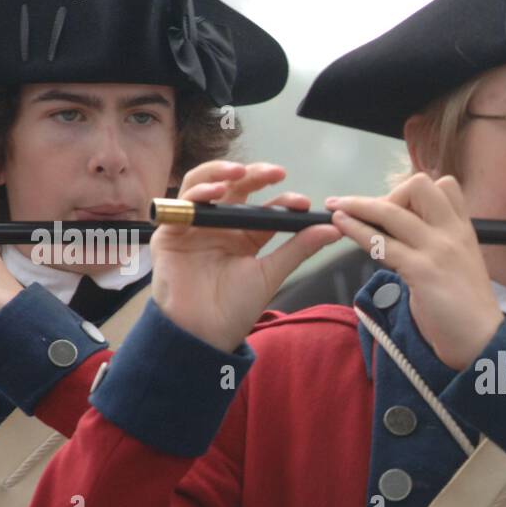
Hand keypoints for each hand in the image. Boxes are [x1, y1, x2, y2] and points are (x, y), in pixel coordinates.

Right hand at [150, 161, 341, 351]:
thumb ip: (298, 248)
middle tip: (276, 173)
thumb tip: (334, 229)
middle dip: (255, 175)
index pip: (265, 209)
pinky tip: (216, 192)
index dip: (283, 200)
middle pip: (236, 188)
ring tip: (241, 172)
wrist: (203, 334)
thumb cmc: (235, 308)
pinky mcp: (171, 232)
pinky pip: (182, 203)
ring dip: (221, 173)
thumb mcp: (270, 274)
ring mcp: (195, 226)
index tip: (303, 204)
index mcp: (244, 236)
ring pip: (205, 185)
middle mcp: (220, 226)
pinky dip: (198, 192)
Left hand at [326, 173, 503, 369]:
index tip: (396, 208)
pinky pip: (381, 242)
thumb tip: (403, 240)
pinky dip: (356, 230)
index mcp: (463, 230)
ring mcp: (438, 249)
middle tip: (367, 213)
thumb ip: (438, 247)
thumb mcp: (459, 267)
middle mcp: (452, 233)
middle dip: (388, 194)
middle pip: (418, 186)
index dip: (416, 193)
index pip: (444, 186)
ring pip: (392, 211)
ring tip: (335, 207)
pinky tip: (342, 227)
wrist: (482, 341)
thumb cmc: (466, 311)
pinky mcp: (421, 271)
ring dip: (358, 205)